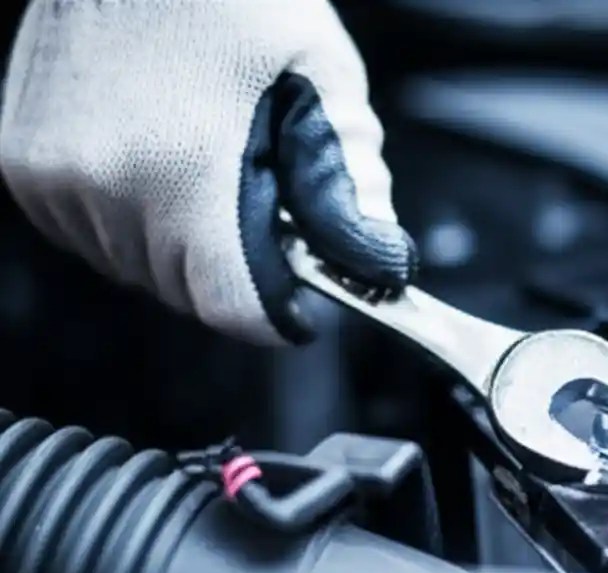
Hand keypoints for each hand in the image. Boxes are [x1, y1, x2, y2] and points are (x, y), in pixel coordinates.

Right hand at [0, 0, 415, 344]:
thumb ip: (350, 186)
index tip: (303, 297)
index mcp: (185, 171)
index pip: (236, 309)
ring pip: (140, 272)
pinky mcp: (23, 166)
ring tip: (206, 166)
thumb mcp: (324, 82)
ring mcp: (53, 177)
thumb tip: (377, 266)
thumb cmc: (237, 0)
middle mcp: (104, 184)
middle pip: (190, 295)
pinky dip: (132, 222)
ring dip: (183, 247)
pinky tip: (158, 159)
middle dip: (238, 269)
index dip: (282, 312)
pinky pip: (91, 238)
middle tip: (262, 201)